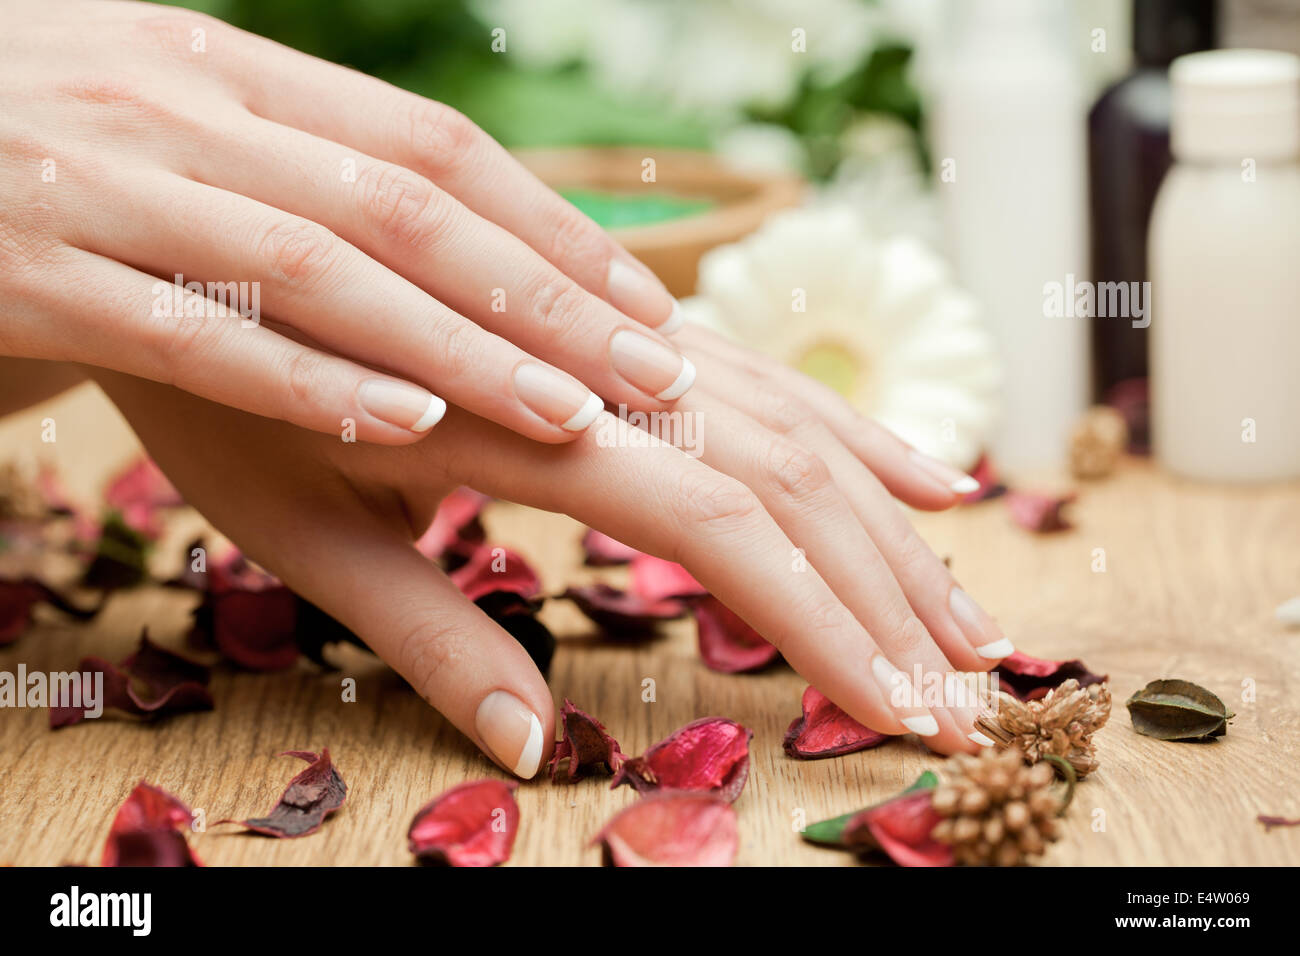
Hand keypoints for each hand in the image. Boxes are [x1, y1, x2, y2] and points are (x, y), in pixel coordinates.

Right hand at [0, 0, 690, 444]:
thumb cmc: (44, 147)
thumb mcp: (177, 116)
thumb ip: (302, 162)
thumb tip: (455, 233)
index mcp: (230, 68)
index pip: (433, 148)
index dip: (553, 224)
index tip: (647, 298)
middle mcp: (180, 109)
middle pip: (406, 208)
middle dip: (545, 296)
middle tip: (655, 370)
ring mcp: (105, 189)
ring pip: (320, 272)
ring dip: (459, 350)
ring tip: (572, 414)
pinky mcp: (34, 276)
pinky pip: (196, 336)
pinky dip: (308, 383)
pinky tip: (407, 428)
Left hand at [93, 340, 1010, 776]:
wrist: (221, 251)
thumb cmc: (242, 399)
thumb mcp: (309, 531)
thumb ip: (433, 636)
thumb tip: (534, 749)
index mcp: (531, 432)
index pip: (729, 530)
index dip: (830, 625)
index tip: (906, 712)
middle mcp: (601, 371)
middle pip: (791, 478)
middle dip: (892, 594)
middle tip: (972, 695)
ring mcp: (623, 339)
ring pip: (797, 424)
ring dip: (894, 528)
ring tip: (973, 617)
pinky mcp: (627, 324)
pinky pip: (765, 374)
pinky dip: (855, 434)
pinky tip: (927, 478)